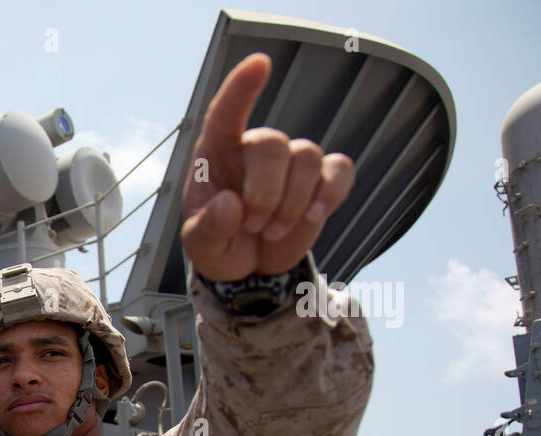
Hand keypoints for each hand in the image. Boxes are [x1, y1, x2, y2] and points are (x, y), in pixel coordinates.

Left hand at [181, 52, 354, 280]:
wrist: (249, 267)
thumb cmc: (219, 243)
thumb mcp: (200, 246)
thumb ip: (208, 228)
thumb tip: (230, 206)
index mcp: (217, 155)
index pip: (226, 113)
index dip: (242, 88)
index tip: (260, 63)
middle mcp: (254, 149)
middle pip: (273, 143)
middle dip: (266, 192)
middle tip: (255, 226)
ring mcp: (291, 161)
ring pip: (307, 157)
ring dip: (293, 204)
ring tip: (271, 232)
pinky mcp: (321, 180)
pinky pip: (340, 169)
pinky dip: (332, 193)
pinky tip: (316, 215)